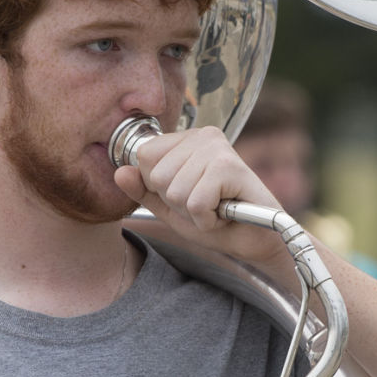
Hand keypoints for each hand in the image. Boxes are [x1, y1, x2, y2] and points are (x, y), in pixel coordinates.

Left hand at [112, 126, 285, 268]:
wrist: (257, 241)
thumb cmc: (218, 221)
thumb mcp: (171, 208)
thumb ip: (144, 191)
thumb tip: (120, 172)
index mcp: (188, 139)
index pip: (144, 157)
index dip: (160, 188)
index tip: (189, 195)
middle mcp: (204, 136)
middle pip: (156, 176)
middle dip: (177, 202)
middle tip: (206, 205)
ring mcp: (218, 149)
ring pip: (174, 191)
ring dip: (194, 213)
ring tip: (216, 209)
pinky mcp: (230, 168)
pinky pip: (194, 202)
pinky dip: (207, 219)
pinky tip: (225, 214)